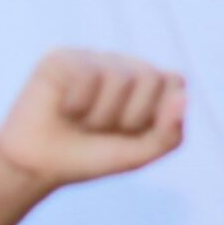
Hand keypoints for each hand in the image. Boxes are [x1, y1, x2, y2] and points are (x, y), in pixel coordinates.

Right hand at [0, 49, 185, 193]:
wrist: (40, 167)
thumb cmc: (91, 157)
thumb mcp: (138, 155)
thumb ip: (169, 134)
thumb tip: (183, 99)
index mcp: (145, 82)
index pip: (175, 81)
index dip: (158, 114)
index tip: (134, 133)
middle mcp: (121, 64)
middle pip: (151, 77)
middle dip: (129, 118)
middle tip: (103, 129)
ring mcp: (92, 57)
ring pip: (120, 77)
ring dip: (100, 116)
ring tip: (82, 122)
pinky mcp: (62, 57)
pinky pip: (86, 75)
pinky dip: (77, 105)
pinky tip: (63, 109)